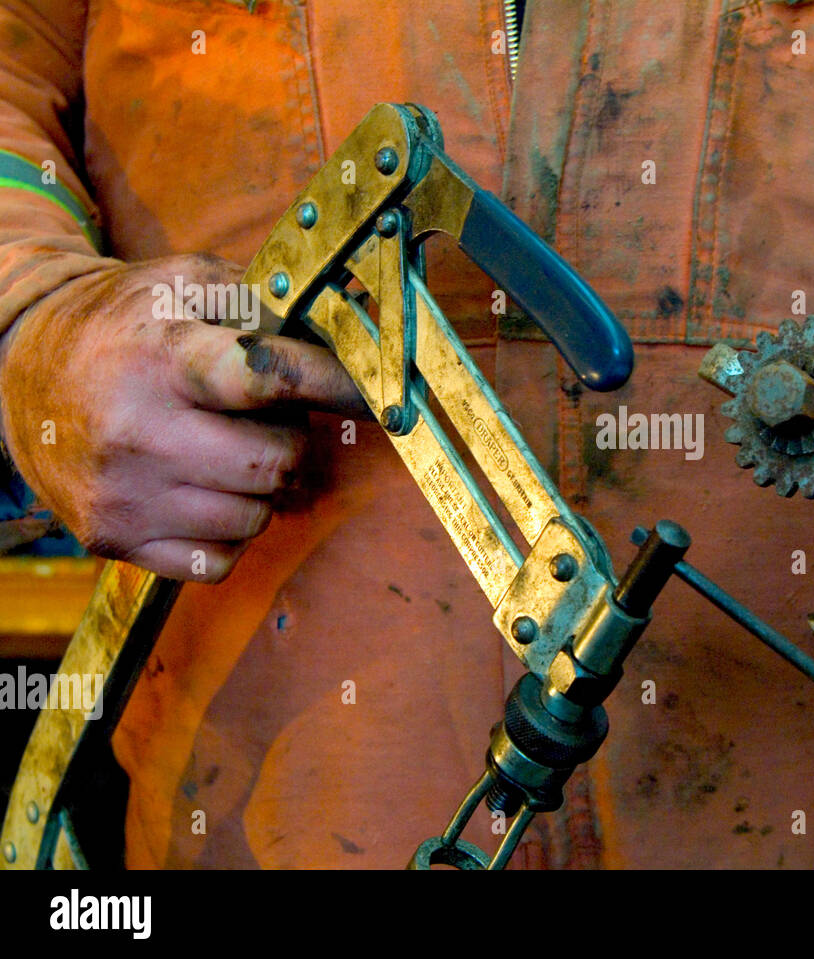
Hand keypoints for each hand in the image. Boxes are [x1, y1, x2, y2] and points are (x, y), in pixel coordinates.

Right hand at [0, 254, 366, 580]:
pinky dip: (227, 531)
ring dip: (258, 487)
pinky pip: (218, 560)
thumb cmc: (122, 322)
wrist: (16, 364)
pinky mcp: (115, 539)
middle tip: (262, 419)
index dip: (333, 386)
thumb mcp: (187, 285)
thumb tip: (350, 327)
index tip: (373, 393)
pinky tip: (201, 489)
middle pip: (275, 464)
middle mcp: (139, 433)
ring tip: (222, 447)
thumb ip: (267, 304)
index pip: (270, 380)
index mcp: (162, 360)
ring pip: (254, 517)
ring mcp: (125, 495)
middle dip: (287, 440)